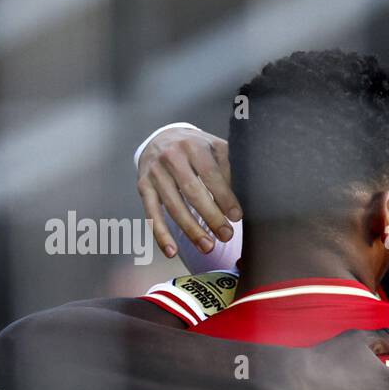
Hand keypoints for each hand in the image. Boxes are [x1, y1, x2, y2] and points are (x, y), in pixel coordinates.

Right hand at [136, 126, 240, 257]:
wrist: (162, 137)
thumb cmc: (196, 148)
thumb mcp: (214, 149)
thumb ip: (228, 167)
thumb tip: (245, 196)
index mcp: (193, 146)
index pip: (211, 174)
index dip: (224, 196)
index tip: (236, 217)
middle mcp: (171, 157)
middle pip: (192, 192)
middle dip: (211, 217)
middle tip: (226, 236)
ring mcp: (155, 173)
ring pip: (173, 206)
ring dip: (191, 230)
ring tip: (208, 247)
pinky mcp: (143, 186)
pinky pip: (151, 214)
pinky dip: (161, 235)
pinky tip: (172, 252)